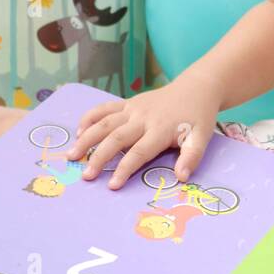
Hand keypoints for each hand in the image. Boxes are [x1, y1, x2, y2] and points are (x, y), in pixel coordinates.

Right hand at [65, 76, 220, 190]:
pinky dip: (89, 118)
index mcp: (160, 129)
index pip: (139, 152)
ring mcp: (133, 109)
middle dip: (99, 157)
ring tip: (72, 155)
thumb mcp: (202, 137)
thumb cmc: (197, 117)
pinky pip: (104, 109)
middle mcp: (142, 118)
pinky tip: (78, 132)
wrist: (196, 88)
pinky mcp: (128, 103)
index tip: (112, 186)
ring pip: (104, 122)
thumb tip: (181, 177)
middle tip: (86, 176)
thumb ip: (192, 156)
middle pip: (116, 138)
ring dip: (86, 138)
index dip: (125, 169)